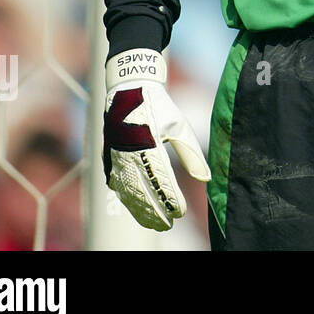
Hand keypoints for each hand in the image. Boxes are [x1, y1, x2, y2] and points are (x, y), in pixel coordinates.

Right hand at [103, 48, 210, 230]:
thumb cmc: (159, 106)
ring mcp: (115, 156)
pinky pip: (115, 182)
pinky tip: (135, 207)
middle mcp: (129, 154)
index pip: (161, 181)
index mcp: (148, 145)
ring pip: (126, 191)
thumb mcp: (179, 127)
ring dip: (139, 209)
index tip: (179, 213)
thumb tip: (205, 178)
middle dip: (154, 211)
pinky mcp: (108, 156)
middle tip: (167, 225)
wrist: (128, 88)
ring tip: (153, 223)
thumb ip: (191, 154)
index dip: (169, 200)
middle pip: (142, 192)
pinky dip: (126, 197)